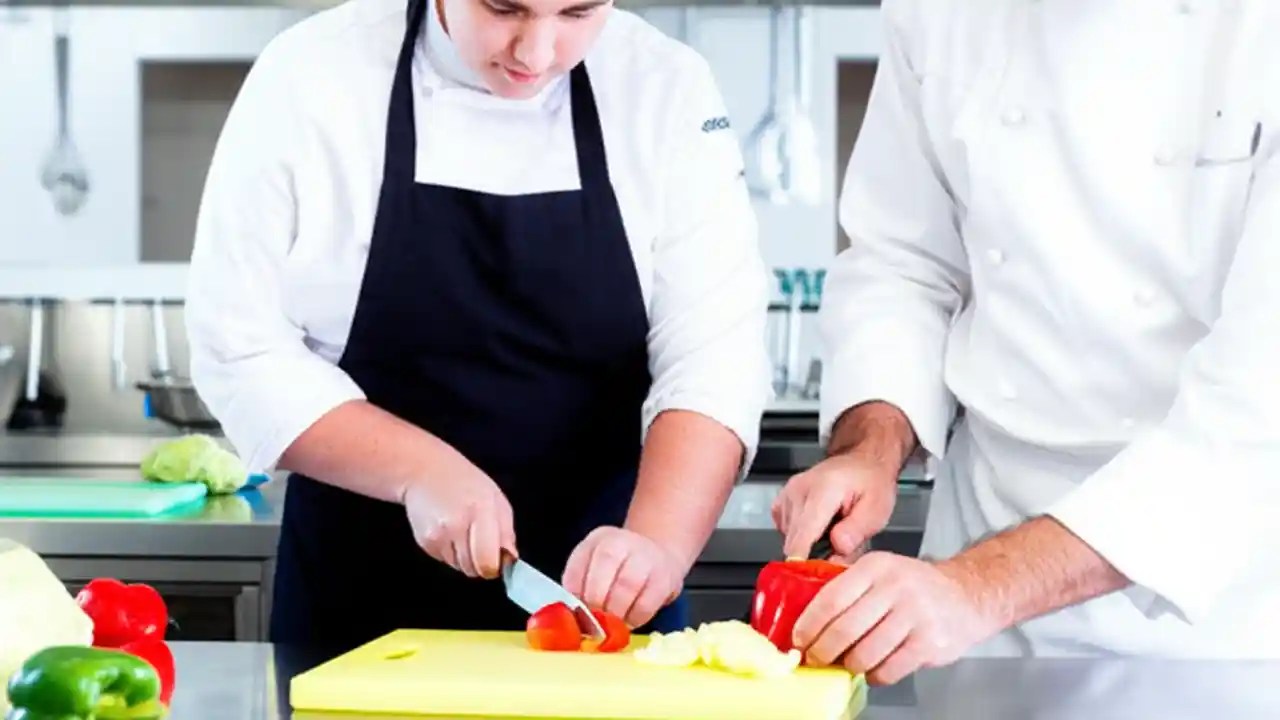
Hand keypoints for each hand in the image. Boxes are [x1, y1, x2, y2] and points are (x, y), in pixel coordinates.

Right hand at [402, 459, 515, 579]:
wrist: (424, 471)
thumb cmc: (464, 482)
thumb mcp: (495, 498)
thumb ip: (506, 531)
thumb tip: (510, 559)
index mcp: (480, 511)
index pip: (487, 561)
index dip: (494, 566)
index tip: (497, 559)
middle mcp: (457, 525)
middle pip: (473, 569)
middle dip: (480, 562)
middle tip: (479, 540)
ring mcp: (437, 535)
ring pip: (459, 567)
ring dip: (464, 556)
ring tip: (462, 530)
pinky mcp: (424, 542)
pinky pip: (444, 560)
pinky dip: (450, 551)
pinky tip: (448, 530)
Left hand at [562, 527, 682, 628]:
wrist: (661, 555)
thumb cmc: (621, 568)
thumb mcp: (596, 566)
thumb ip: (582, 585)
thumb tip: (573, 616)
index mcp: (598, 539)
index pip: (579, 562)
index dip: (575, 591)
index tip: (575, 611)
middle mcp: (622, 541)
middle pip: (605, 563)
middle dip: (596, 599)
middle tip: (594, 620)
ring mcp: (647, 556)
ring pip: (627, 583)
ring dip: (615, 611)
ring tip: (611, 624)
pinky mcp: (665, 578)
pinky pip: (646, 603)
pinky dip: (634, 618)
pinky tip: (630, 621)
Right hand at [772, 452, 898, 560]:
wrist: (861, 461)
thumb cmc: (870, 483)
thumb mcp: (876, 509)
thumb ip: (857, 530)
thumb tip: (837, 549)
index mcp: (824, 490)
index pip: (804, 531)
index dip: (802, 560)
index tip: (805, 578)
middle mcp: (799, 489)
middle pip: (795, 541)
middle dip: (813, 555)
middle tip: (838, 553)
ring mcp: (787, 494)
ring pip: (789, 538)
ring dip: (807, 545)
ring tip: (830, 533)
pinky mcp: (781, 501)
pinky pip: (784, 530)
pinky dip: (799, 536)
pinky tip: (818, 528)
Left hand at [792, 552, 997, 684]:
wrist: (966, 596)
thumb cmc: (914, 588)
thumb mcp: (881, 571)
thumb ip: (848, 586)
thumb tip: (804, 614)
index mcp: (876, 567)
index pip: (831, 598)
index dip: (809, 624)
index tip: (798, 639)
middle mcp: (895, 587)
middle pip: (844, 629)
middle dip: (822, 651)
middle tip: (815, 659)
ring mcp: (915, 615)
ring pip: (865, 653)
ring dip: (849, 665)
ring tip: (846, 664)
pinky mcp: (929, 643)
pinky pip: (889, 670)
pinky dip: (874, 676)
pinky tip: (873, 670)